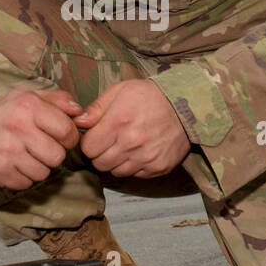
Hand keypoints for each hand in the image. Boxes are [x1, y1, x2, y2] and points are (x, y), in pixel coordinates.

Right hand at [0, 88, 82, 190]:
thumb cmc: (7, 113)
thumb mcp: (30, 96)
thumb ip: (58, 100)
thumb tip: (80, 112)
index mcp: (28, 107)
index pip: (67, 131)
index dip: (69, 137)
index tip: (61, 137)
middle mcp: (18, 129)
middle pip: (57, 156)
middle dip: (54, 154)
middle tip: (42, 147)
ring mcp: (7, 153)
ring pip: (43, 173)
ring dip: (39, 167)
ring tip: (27, 155)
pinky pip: (27, 183)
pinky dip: (24, 177)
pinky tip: (16, 164)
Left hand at [75, 79, 190, 177]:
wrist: (187, 104)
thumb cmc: (150, 95)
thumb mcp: (121, 90)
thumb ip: (96, 108)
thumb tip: (78, 122)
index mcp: (118, 122)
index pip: (88, 148)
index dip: (89, 142)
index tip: (96, 136)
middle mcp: (131, 142)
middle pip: (99, 163)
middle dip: (100, 154)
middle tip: (109, 142)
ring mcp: (146, 157)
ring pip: (116, 171)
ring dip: (116, 161)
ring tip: (125, 146)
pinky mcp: (158, 167)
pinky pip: (135, 174)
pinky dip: (134, 165)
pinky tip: (140, 151)